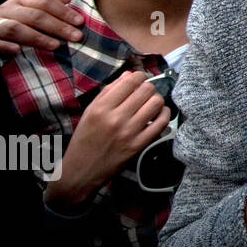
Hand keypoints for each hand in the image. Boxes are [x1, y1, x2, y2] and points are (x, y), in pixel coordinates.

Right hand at [0, 0, 84, 55]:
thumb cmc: (16, 23)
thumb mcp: (32, 11)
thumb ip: (52, 4)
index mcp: (20, 1)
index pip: (43, 2)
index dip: (63, 11)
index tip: (80, 22)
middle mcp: (6, 10)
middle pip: (33, 15)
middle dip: (56, 26)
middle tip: (75, 37)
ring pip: (14, 28)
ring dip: (36, 37)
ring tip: (55, 46)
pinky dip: (4, 46)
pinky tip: (17, 51)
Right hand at [45, 71, 168, 207]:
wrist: (81, 171)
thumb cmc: (85, 139)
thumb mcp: (90, 112)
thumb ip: (109, 91)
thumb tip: (129, 74)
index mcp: (101, 108)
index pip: (130, 81)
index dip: (138, 76)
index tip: (139, 79)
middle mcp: (115, 118)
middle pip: (146, 90)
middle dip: (148, 87)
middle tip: (145, 93)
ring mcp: (129, 132)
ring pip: (156, 103)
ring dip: (157, 100)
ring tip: (151, 103)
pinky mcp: (139, 145)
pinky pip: (162, 123)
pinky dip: (164, 114)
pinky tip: (159, 114)